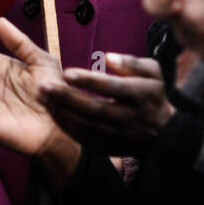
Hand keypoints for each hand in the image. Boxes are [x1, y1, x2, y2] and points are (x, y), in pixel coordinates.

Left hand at [40, 54, 173, 154]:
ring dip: (62, 112)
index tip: (67, 72)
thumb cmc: (151, 95)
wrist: (161, 134)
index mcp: (140, 96)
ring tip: (42, 97)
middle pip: (95, 109)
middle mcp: (128, 118)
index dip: (89, 81)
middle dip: (67, 98)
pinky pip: (84, 138)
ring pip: (86, 126)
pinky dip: (66, 126)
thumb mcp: (153, 73)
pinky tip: (52, 112)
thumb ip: (132, 63)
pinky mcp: (109, 147)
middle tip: (44, 86)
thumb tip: (108, 57)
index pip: (112, 88)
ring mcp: (118, 136)